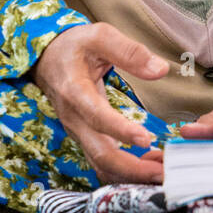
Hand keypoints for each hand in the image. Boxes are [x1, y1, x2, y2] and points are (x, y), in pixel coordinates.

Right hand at [33, 23, 168, 183]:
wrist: (47, 58)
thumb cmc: (75, 46)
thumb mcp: (99, 36)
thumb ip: (129, 52)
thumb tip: (160, 69)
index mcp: (74, 91)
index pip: (96, 116)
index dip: (120, 130)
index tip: (146, 139)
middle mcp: (74, 119)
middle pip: (100, 154)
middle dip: (132, 169)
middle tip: (164, 172)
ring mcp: (79, 133)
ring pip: (103, 165)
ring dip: (132, 176)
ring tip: (163, 175)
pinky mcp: (86, 139)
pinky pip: (104, 163)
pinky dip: (125, 173)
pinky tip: (150, 170)